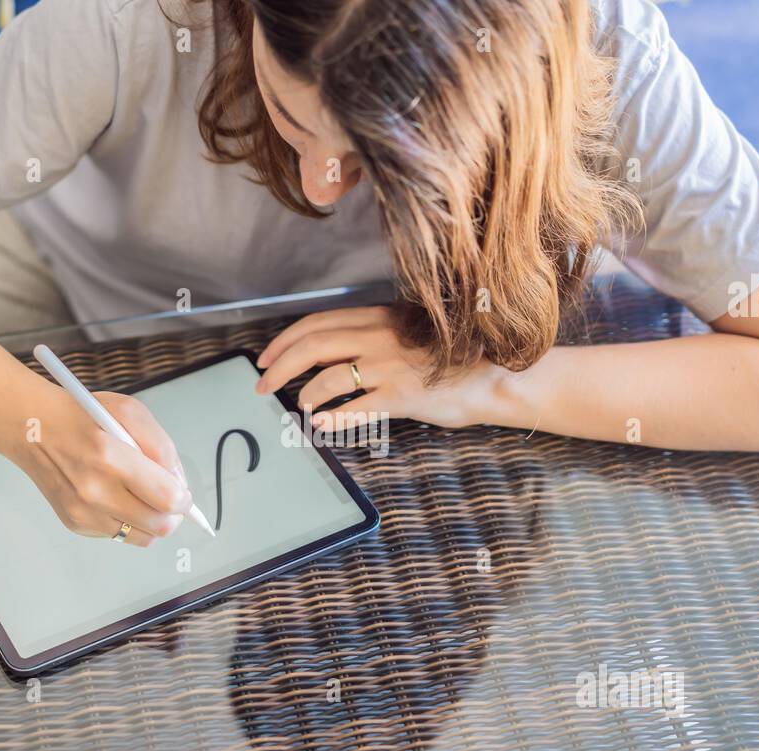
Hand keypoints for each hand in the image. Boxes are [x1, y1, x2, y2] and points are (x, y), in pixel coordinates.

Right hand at [9, 386, 192, 544]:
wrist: (31, 429)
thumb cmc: (82, 416)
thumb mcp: (129, 413)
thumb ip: (162, 448)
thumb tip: (180, 485)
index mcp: (110, 456)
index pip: (167, 498)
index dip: (184, 499)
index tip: (184, 494)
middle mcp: (94, 490)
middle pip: (159, 526)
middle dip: (174, 515)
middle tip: (170, 499)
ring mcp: (83, 511)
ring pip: (142, 537)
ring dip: (152, 521)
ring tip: (144, 498)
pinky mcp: (75, 523)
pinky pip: (119, 535)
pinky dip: (128, 521)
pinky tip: (117, 497)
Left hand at [256, 306, 503, 430]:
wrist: (496, 376)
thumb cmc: (453, 357)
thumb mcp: (409, 332)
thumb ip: (373, 335)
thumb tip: (328, 352)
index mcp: (378, 318)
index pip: (316, 323)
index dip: (284, 341)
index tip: (266, 358)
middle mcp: (380, 338)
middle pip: (312, 347)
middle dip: (279, 368)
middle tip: (262, 386)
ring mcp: (391, 367)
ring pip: (329, 377)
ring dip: (305, 394)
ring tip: (300, 407)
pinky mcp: (403, 397)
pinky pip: (357, 408)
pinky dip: (333, 417)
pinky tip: (321, 424)